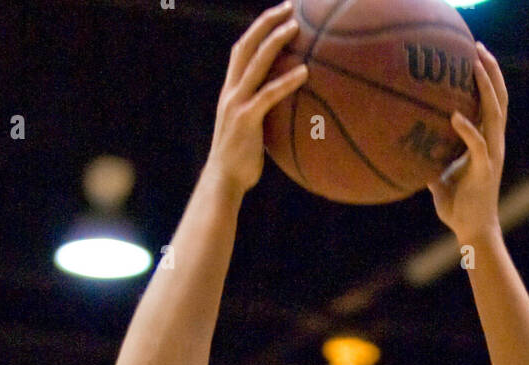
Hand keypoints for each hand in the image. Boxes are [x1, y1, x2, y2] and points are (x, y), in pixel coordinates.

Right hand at [205, 2, 307, 197]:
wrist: (223, 182)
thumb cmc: (240, 163)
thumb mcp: (249, 133)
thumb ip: (262, 117)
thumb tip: (288, 115)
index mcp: (230, 92)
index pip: (241, 50)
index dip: (257, 29)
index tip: (276, 15)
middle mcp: (231, 92)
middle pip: (247, 45)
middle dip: (267, 22)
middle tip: (289, 7)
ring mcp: (237, 104)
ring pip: (256, 63)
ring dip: (276, 41)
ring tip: (296, 26)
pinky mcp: (246, 120)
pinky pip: (269, 94)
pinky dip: (287, 81)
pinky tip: (305, 72)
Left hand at [428, 42, 505, 245]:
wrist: (472, 232)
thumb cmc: (457, 207)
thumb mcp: (440, 177)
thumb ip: (431, 159)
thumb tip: (408, 148)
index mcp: (486, 142)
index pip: (491, 103)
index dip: (487, 78)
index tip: (474, 55)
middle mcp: (493, 144)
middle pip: (499, 98)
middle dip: (490, 71)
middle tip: (477, 47)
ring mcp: (492, 155)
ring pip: (495, 113)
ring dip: (486, 87)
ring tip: (474, 65)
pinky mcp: (485, 170)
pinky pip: (478, 144)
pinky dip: (467, 128)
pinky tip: (453, 115)